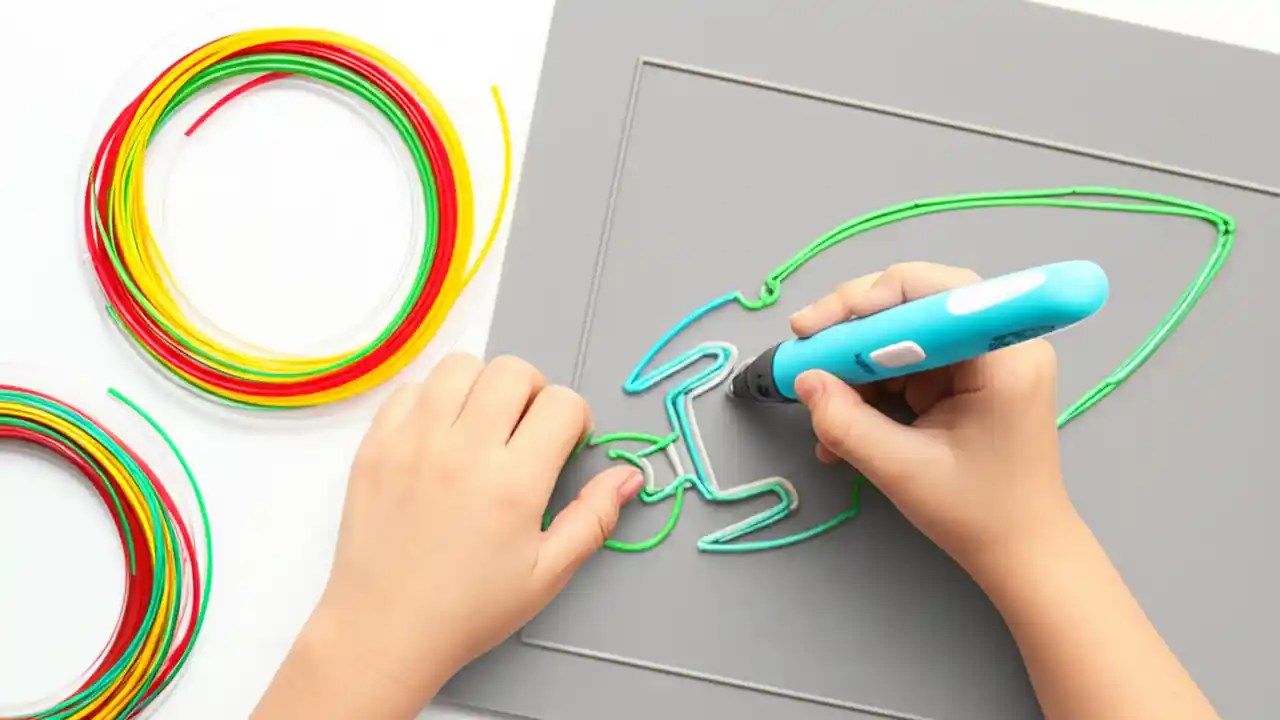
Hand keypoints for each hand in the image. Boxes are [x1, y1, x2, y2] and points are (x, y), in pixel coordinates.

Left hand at [254, 353, 642, 718]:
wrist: (383, 629)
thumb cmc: (469, 609)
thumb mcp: (547, 574)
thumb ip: (593, 519)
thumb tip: (629, 476)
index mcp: (513, 483)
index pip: (561, 403)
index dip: (574, 418)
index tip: (563, 444)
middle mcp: (463, 450)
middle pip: (513, 371)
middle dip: (533, 391)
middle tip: (525, 429)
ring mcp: (413, 441)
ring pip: (460, 366)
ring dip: (481, 385)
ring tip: (480, 423)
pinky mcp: (376, 444)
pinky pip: (412, 388)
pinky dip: (433, 399)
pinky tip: (439, 434)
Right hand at [789, 262, 1073, 575]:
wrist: (1020, 551)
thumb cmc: (977, 512)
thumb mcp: (902, 469)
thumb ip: (847, 423)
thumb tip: (805, 381)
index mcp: (1002, 355)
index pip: (929, 291)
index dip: (867, 300)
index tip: (816, 328)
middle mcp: (998, 342)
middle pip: (912, 303)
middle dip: (852, 330)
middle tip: (805, 348)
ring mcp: (981, 359)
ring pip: (901, 335)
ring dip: (855, 365)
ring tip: (819, 400)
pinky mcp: (965, 379)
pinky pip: (906, 364)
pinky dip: (870, 387)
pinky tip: (842, 421)